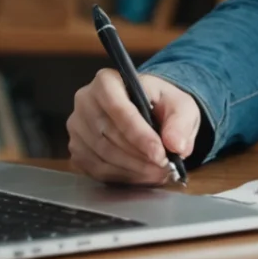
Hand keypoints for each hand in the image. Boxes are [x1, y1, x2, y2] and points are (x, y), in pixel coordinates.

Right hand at [67, 70, 199, 184]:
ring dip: (134, 169)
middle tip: (165, 167)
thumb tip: (176, 145)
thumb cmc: (159, 103)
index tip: (160, 154)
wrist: (146, 109)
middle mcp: (85, 102)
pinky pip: (97, 170)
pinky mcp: (77, 150)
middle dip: (140, 156)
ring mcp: (77, 127)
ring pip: (103, 156)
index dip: (140, 135)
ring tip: (158, 173)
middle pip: (109, 135)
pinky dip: (123, 177)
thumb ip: (180, 122)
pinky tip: (141, 175)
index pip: (119, 110)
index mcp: (107, 82)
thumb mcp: (179, 105)